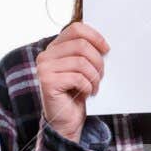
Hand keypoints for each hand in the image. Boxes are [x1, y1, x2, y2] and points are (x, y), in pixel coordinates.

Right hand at [35, 22, 108, 143]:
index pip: (76, 29)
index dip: (95, 36)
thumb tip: (104, 44)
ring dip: (94, 77)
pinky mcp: (48, 82)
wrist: (66, 121)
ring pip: (82, 62)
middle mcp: (45, 56)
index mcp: (54, 48)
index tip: (106, 49)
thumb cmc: (75, 93)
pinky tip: (86, 93)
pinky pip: (78, 77)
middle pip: (81, 45)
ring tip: (94, 86)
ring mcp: (44, 69)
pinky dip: (88, 87)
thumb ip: (85, 53)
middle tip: (101, 75)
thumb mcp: (82, 68)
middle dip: (98, 61)